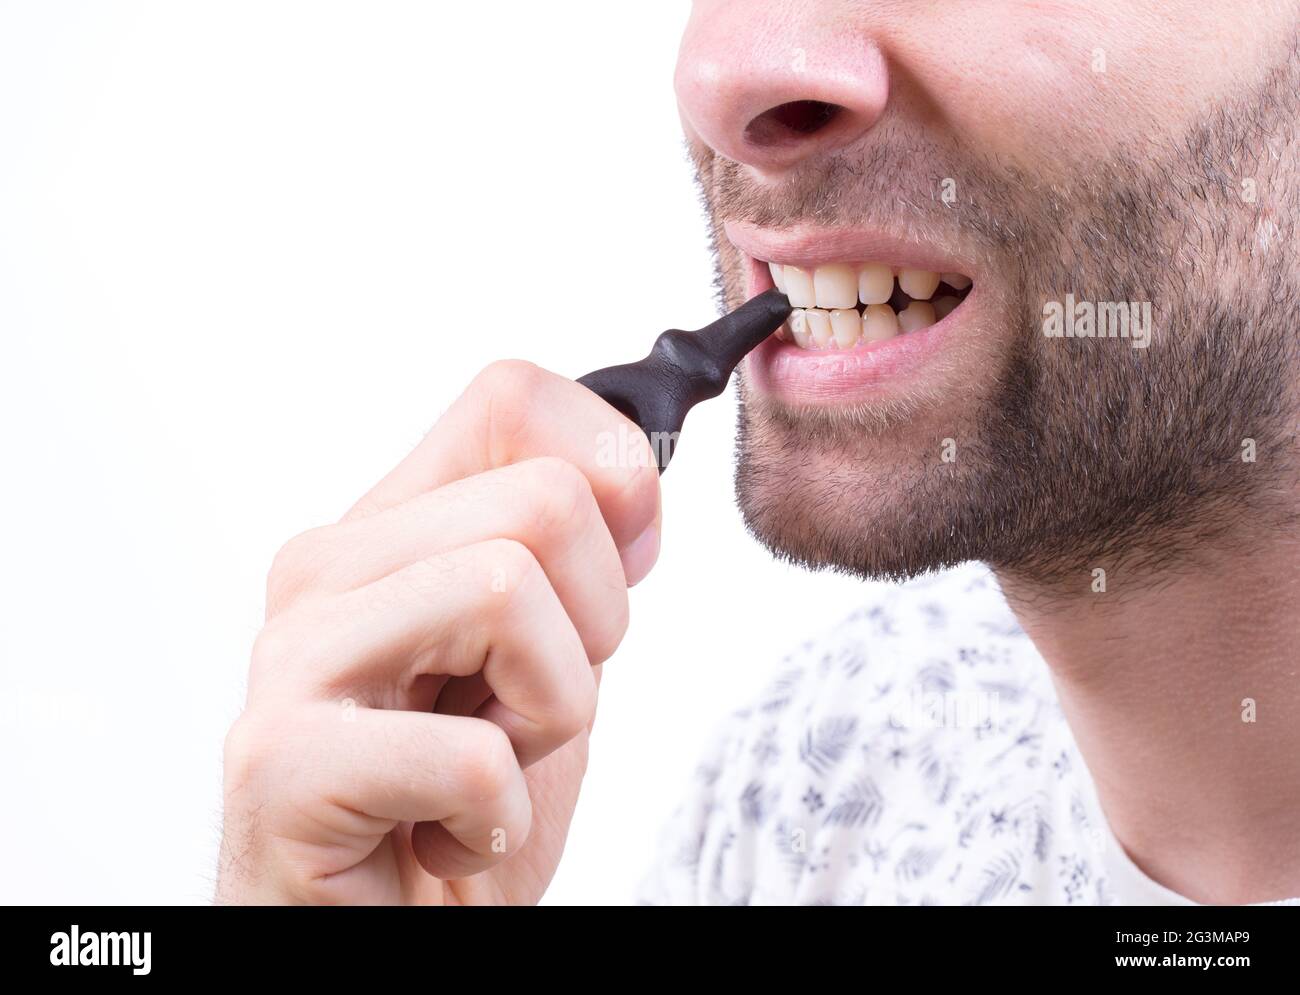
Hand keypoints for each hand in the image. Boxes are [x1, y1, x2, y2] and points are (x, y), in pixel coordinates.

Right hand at [216, 361, 660, 903]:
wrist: (384, 929)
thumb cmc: (459, 798)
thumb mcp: (545, 654)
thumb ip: (574, 559)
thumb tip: (634, 476)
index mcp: (389, 528)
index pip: (512, 395)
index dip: (613, 466)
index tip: (623, 566)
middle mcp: (327, 570)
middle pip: (547, 499)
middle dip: (594, 630)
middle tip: (528, 710)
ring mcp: (295, 660)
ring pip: (510, 591)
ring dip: (547, 717)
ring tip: (486, 768)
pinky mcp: (280, 764)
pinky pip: (471, 753)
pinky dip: (496, 816)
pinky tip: (445, 833)